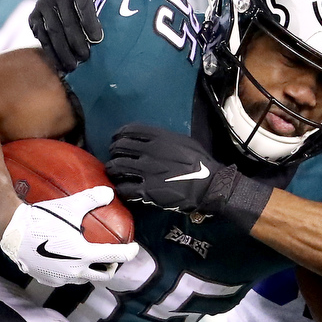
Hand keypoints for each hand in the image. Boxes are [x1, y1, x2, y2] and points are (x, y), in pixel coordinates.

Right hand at [0, 185, 138, 286]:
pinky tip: (69, 263)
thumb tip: (109, 192)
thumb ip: (91, 199)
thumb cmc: (42, 219)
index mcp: (84, 255)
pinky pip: (66, 280)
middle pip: (103, 276)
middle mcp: (76, 271)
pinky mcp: (49, 280)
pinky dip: (72, 273)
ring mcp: (61, 278)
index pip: (115, 257)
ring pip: (84, 280)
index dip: (128, 252)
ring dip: (91, 272)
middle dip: (111, 268)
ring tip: (91, 261)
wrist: (14, 232)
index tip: (133, 248)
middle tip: (112, 258)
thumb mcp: (69, 207)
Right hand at [28, 0, 115, 73]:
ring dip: (64, 51)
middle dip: (77, 42)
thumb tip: (139, 2)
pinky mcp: (33, 17)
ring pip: (54, 32)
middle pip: (68, 21)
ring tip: (73, 66)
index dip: (91, 21)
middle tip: (86, 58)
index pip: (84, 3)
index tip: (98, 39)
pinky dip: (52, 53)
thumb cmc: (92, 2)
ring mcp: (43, 4)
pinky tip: (61, 65)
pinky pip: (42, 38)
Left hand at [107, 123, 274, 232]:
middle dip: (114, 152)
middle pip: (120, 148)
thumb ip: (164, 139)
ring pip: (117, 167)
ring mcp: (147, 171)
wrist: (209, 185)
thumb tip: (151, 140)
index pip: (129, 131)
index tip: (116, 140)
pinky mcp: (147, 190)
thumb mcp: (183, 142)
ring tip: (113, 173)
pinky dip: (120, 189)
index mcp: (159, 137)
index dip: (118, 136)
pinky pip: (125, 188)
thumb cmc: (200, 163)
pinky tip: (122, 190)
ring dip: (112, 170)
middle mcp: (150, 151)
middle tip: (114, 158)